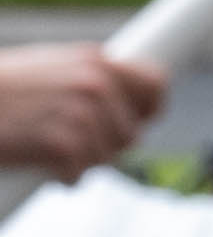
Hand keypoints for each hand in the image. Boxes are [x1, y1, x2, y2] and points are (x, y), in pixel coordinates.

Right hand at [0, 45, 162, 174]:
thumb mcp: (47, 68)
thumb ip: (89, 78)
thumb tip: (134, 98)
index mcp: (95, 60)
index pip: (155, 84)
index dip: (150, 108)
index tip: (140, 119)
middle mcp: (95, 84)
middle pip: (131, 134)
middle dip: (105, 143)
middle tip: (64, 136)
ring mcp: (81, 114)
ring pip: (107, 158)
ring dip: (79, 160)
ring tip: (41, 142)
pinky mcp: (64, 145)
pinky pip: (79, 175)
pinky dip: (59, 176)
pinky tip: (34, 159)